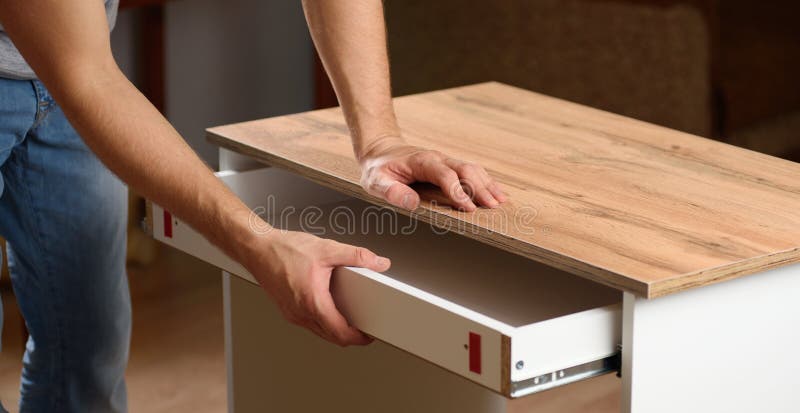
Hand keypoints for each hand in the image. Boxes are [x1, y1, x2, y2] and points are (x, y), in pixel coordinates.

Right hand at [243, 230, 390, 345]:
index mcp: (313, 302)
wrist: (256, 248)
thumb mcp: (327, 249)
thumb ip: (356, 256)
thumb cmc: (283, 250)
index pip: (340, 333)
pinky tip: (327, 305)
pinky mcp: (287, 309)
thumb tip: (378, 262)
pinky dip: (322, 320)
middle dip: (349, 336)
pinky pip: (309, 323)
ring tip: (349, 316)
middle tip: (363, 328)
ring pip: (319, 331)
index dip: (359, 338)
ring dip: (335, 328)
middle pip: (331, 337)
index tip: (369, 336)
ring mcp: (292, 313)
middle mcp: (301, 313)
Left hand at [358, 136, 506, 210]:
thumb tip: (411, 203)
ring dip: (487, 184)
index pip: (445, 175)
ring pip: (472, 169)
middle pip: (466, 170)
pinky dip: (485, 181)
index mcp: (422, 161)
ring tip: (501, 201)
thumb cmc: (379, 168)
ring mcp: (445, 161)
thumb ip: (392, 192)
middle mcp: (438, 158)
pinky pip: (471, 171)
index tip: (469, 208)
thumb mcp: (376, 181)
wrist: (380, 150)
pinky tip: (495, 193)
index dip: (458, 191)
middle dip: (481, 188)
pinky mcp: (449, 166)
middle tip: (493, 206)